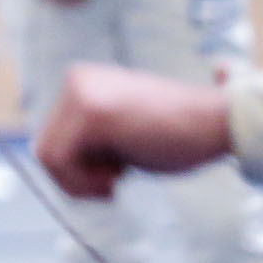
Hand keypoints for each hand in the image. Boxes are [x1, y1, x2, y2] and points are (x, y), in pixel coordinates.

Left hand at [34, 63, 231, 198]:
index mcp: (82, 81)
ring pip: (48, 158)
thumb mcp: (117, 130)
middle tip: (115, 179)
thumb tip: (44, 158)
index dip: (77, 168)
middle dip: (76, 177)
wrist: (218, 121)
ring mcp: (81, 94)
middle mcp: (76, 80)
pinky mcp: (90, 114)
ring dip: (81, 182)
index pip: (50, 137)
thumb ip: (84, 138)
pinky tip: (117, 177)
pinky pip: (61, 162)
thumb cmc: (176, 133)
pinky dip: (84, 182)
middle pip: (44, 148)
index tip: (112, 171)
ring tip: (118, 177)